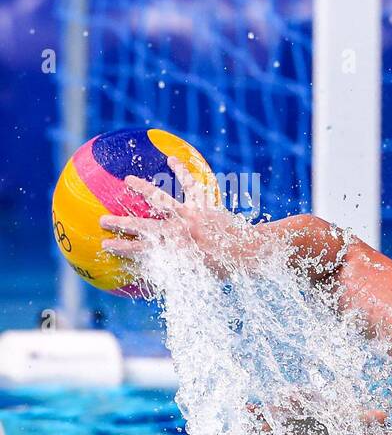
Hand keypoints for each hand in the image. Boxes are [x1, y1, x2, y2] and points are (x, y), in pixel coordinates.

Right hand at [101, 155, 255, 278]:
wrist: (247, 254)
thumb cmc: (223, 267)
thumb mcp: (198, 275)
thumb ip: (178, 270)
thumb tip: (161, 273)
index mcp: (176, 252)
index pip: (142, 251)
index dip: (122, 248)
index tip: (104, 244)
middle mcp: (179, 233)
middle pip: (144, 227)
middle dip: (122, 224)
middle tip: (102, 219)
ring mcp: (190, 217)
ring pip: (162, 200)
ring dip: (143, 189)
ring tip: (127, 180)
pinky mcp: (203, 206)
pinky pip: (191, 185)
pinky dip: (181, 172)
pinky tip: (171, 158)